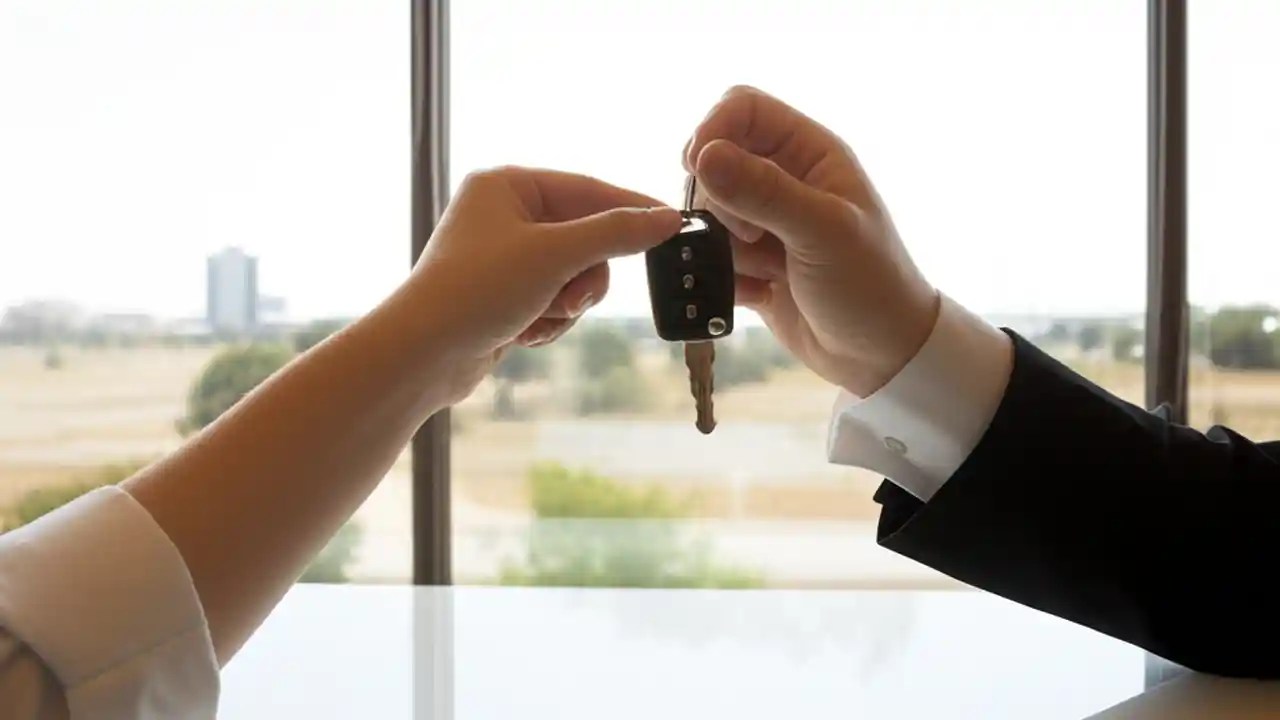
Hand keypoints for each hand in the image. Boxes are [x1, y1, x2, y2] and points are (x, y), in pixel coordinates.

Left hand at [407, 166, 680, 401]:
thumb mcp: (556, 255)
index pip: (587, 189)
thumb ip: (616, 234)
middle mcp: (502, 214)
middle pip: (584, 237)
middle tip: (572, 298)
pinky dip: (548, 320)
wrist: (422, 355)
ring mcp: (502, 257)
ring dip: (566, 303)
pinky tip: (523, 334)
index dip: (630, 209)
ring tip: (541, 317)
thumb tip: (668, 219)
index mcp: (506, 185)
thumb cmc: (477, 291)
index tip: (673, 225)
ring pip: (573, 275)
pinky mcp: (501, 295)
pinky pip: (552, 301)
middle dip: (583, 276)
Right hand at [684, 86, 939, 395]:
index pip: (742, 108)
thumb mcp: (821, 232)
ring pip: (705, 213)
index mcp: (809, 153)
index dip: (712, 130)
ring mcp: (764, 224)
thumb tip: (704, 155)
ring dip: (720, 245)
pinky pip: (708, 258)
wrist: (882, 357)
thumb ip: (763, 191)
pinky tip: (758, 293)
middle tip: (751, 235)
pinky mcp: (750, 265)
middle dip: (716, 200)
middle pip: (713, 161)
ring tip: (765, 269)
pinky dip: (720, 277)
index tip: (699, 169)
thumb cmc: (869, 285)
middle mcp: (784, 180)